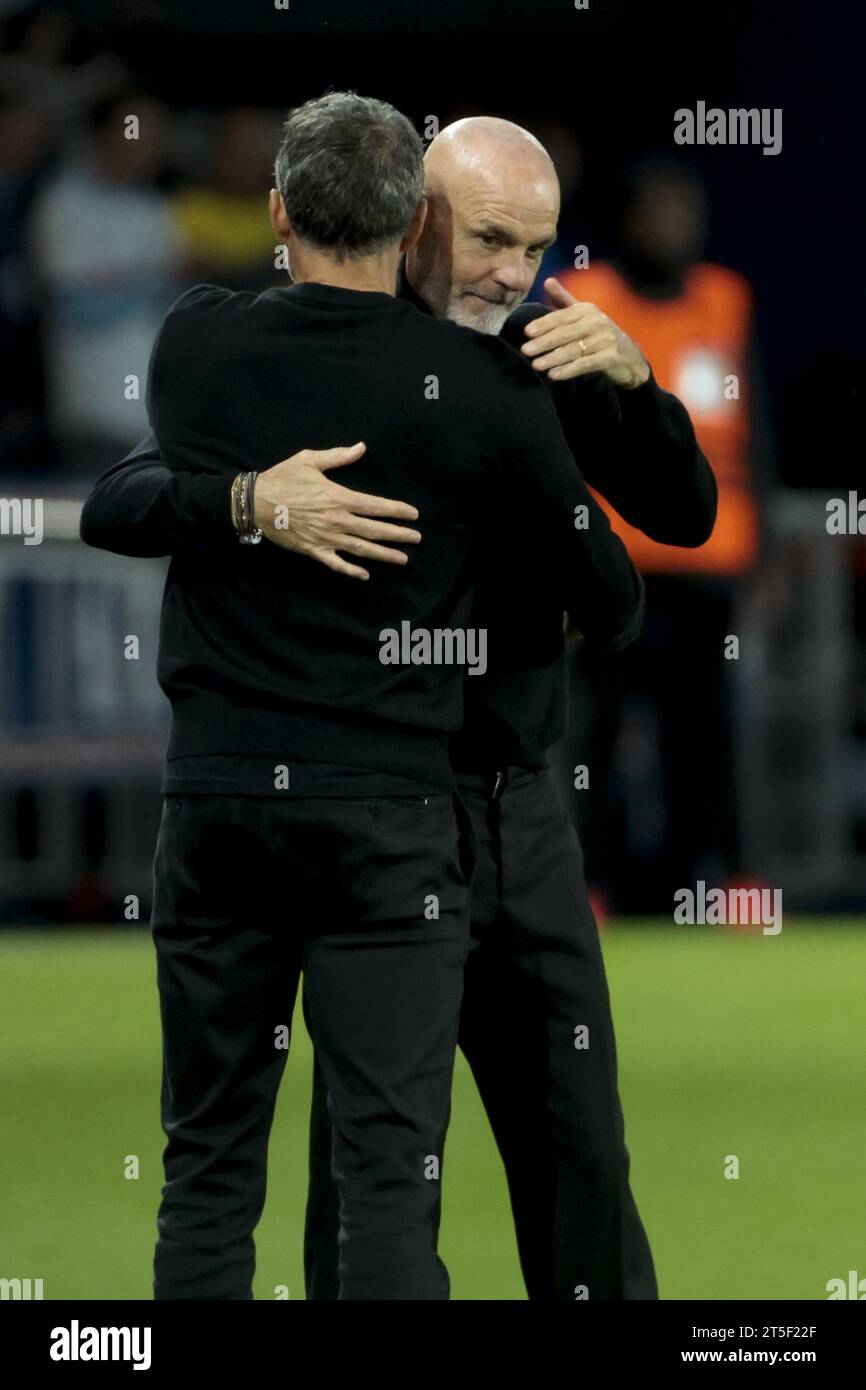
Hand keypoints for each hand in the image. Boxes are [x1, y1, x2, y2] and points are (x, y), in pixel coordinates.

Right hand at [254, 442, 420, 579]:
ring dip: (384, 555)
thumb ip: (338, 456)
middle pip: (374, 530)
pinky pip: (336, 564)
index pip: (376, 506)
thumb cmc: (282, 478)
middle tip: (417, 538)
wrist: (255, 502)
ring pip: (361, 550)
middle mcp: (336, 520)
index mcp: (338, 497)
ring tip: (403, 558)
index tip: (413, 515)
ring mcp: (326, 538)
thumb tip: (361, 447)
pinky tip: (366, 575)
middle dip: (398, 535)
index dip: (397, 511)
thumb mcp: (310, 460)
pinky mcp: (313, 550)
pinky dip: (351, 571)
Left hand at [521, 278, 649, 387]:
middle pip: (565, 333)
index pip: (561, 316)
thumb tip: (547, 280)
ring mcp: (605, 340)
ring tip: (535, 364)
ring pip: (573, 350)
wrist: (630, 357)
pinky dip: (569, 370)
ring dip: (552, 358)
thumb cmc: (600, 335)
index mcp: (588, 310)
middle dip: (543, 342)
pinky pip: (585, 364)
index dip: (543, 324)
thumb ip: (564, 300)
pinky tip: (554, 375)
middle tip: (525, 350)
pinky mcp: (611, 358)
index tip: (526, 332)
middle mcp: (597, 322)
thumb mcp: (584, 315)